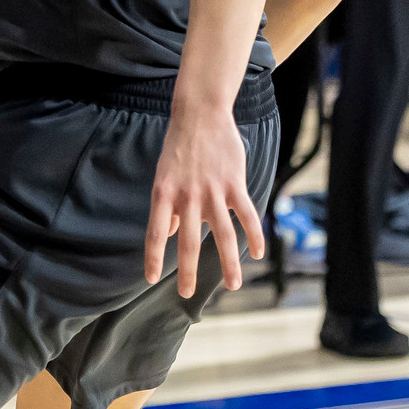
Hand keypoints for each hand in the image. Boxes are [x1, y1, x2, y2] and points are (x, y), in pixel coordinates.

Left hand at [146, 103, 263, 297]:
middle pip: (189, 242)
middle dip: (188, 272)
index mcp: (164, 193)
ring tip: (232, 285)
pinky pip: (246, 215)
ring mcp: (212, 191)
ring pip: (223, 236)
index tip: (151, 278)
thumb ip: (169, 205)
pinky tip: (258, 253)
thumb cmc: (179, 146)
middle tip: (186, 295)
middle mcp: (187, 196)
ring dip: (228, 264)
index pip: (156, 232)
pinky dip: (254, 235)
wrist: (200, 113)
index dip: (153, 257)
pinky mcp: (234, 184)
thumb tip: (174, 232)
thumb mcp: (164, 174)